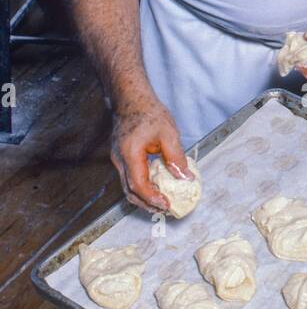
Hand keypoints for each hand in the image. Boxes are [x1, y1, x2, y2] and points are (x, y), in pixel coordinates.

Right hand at [111, 96, 189, 211]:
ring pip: (128, 186)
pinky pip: (130, 177)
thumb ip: (176, 157)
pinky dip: (141, 186)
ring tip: (162, 202)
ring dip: (144, 197)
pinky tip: (156, 187)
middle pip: (130, 191)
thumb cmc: (149, 112)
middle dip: (147, 203)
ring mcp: (118, 159)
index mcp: (130, 154)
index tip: (166, 204)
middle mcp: (119, 159)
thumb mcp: (168, 133)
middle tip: (166, 209)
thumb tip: (185, 177)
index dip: (152, 198)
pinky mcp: (121, 157)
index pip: (138, 184)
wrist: (131, 98)